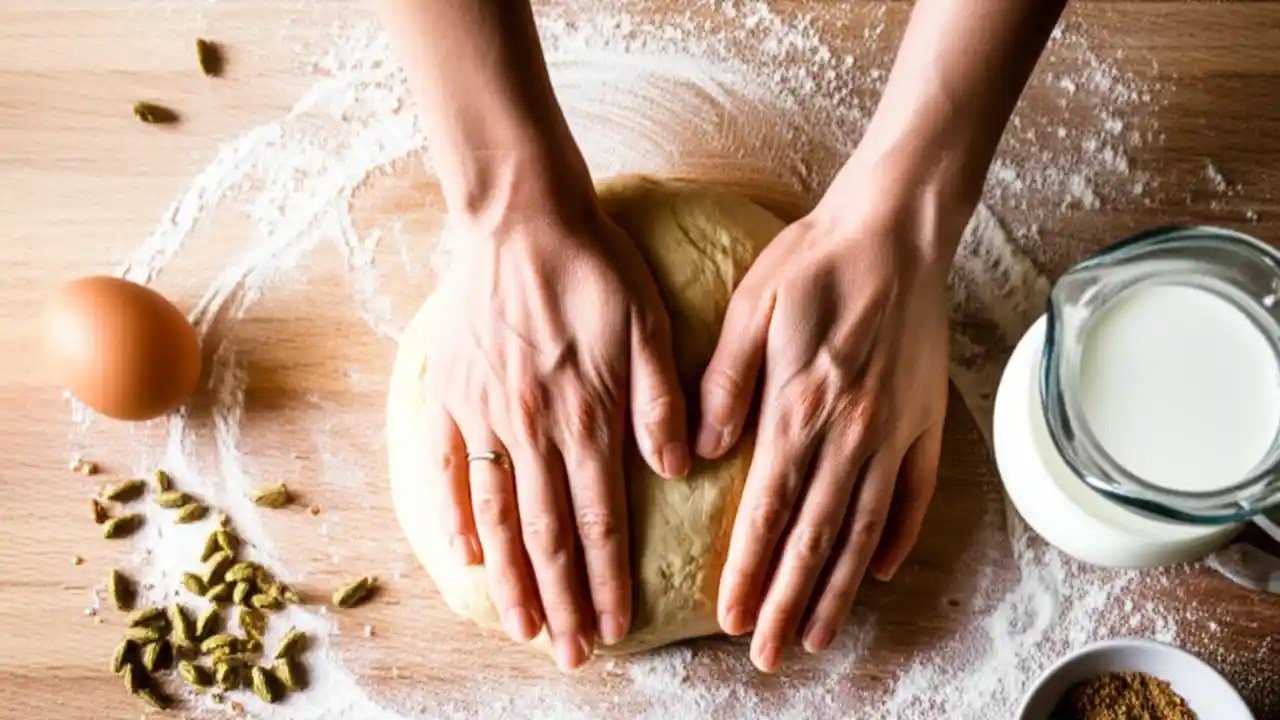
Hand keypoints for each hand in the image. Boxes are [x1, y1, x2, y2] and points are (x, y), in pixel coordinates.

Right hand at [425, 200, 689, 671]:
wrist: (518, 218)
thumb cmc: (593, 267)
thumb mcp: (648, 323)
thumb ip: (661, 400)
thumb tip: (678, 468)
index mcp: (586, 414)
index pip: (599, 519)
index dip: (607, 578)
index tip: (615, 627)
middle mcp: (533, 428)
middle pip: (548, 534)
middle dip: (563, 601)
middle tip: (572, 655)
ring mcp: (485, 416)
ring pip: (500, 517)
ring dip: (513, 579)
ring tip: (525, 629)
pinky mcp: (451, 396)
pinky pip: (450, 470)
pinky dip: (460, 517)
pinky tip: (468, 558)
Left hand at [699, 195, 950, 671]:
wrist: (895, 229)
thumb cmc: (815, 262)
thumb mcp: (751, 306)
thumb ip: (725, 383)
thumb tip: (704, 450)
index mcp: (798, 407)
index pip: (768, 510)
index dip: (749, 570)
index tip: (732, 618)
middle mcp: (849, 432)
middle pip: (814, 537)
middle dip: (788, 602)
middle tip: (770, 654)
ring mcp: (893, 431)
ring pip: (862, 530)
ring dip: (837, 588)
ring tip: (818, 635)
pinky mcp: (926, 421)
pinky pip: (913, 495)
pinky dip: (896, 538)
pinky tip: (878, 572)